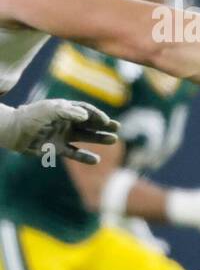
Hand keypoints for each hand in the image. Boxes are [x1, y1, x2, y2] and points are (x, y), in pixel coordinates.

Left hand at [0, 99, 119, 163]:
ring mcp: (63, 136)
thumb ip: (67, 111)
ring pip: (86, 138)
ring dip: (99, 139)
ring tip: (113, 140)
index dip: (97, 115)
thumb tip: (86, 116)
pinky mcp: (58, 149)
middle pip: (89, 124)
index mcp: (64, 110)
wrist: (13, 132)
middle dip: (103, 126)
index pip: (85, 111)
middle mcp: (66, 122)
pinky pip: (75, 153)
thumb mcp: (48, 110)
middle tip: (117, 128)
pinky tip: (96, 160)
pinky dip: (85, 157)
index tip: (105, 121)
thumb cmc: (30, 117)